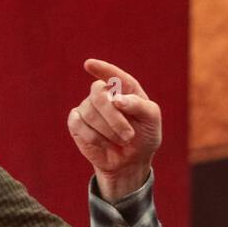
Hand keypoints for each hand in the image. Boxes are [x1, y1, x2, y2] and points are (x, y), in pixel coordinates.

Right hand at [68, 59, 162, 201]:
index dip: (101, 68)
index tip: (89, 64)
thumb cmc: (144, 137)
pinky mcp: (76, 122)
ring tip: (121, 141)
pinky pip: (78, 124)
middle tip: (129, 136)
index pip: (112, 75)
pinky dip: (94, 137)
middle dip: (114, 117)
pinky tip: (104, 143)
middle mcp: (104, 94)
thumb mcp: (151, 120)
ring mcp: (88, 107)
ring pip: (90, 112)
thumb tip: (116, 99)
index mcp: (125, 88)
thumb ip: (139, 105)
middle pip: (98, 93)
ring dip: (108, 131)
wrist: (131, 162)